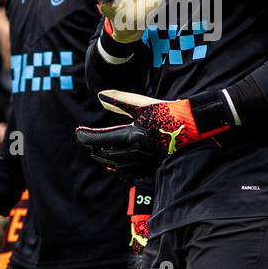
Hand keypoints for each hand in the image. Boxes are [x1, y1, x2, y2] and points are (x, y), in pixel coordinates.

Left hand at [74, 90, 233, 178]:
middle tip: (84, 140)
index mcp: (133, 135)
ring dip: (104, 159)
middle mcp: (137, 151)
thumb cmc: (165, 110)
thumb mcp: (141, 103)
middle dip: (93, 147)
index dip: (87, 137)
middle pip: (108, 153)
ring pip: (118, 164)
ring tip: (95, 153)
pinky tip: (111, 168)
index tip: (78, 133)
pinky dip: (119, 172)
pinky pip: (131, 173)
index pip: (102, 140)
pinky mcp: (152, 163)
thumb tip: (100, 95)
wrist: (189, 123)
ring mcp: (145, 159)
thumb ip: (119, 100)